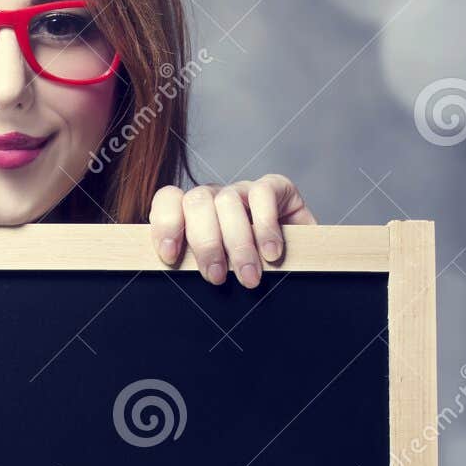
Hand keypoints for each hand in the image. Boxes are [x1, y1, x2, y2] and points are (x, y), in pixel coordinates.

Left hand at [148, 175, 316, 288]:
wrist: (298, 266)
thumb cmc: (249, 273)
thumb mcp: (217, 272)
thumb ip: (196, 267)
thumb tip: (178, 272)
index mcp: (191, 214)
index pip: (169, 201)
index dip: (166, 225)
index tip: (171, 257)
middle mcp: (215, 197)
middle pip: (197, 202)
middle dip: (206, 244)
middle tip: (217, 278)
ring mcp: (243, 190)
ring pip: (228, 202)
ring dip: (238, 244)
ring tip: (249, 277)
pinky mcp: (276, 187)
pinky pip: (263, 194)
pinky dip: (266, 226)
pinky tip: (271, 253)